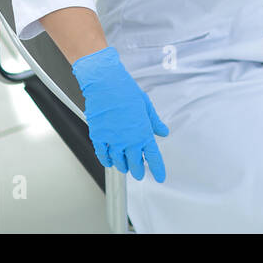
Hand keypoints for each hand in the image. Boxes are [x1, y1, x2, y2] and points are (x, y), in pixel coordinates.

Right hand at [71, 46, 168, 181]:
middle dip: (138, 171)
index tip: (161, 177)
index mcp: (143, 132)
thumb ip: (155, 123)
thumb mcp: (146, 106)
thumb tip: (164, 132)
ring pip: (118, 162)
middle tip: (140, 175)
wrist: (106, 85)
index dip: (158, 169)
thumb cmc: (126, 92)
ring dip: (123, 167)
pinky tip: (109, 162)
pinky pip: (102, 154)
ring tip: (125, 168)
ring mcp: (113, 140)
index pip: (153, 157)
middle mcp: (129, 140)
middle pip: (135, 163)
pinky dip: (106, 160)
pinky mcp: (98, 137)